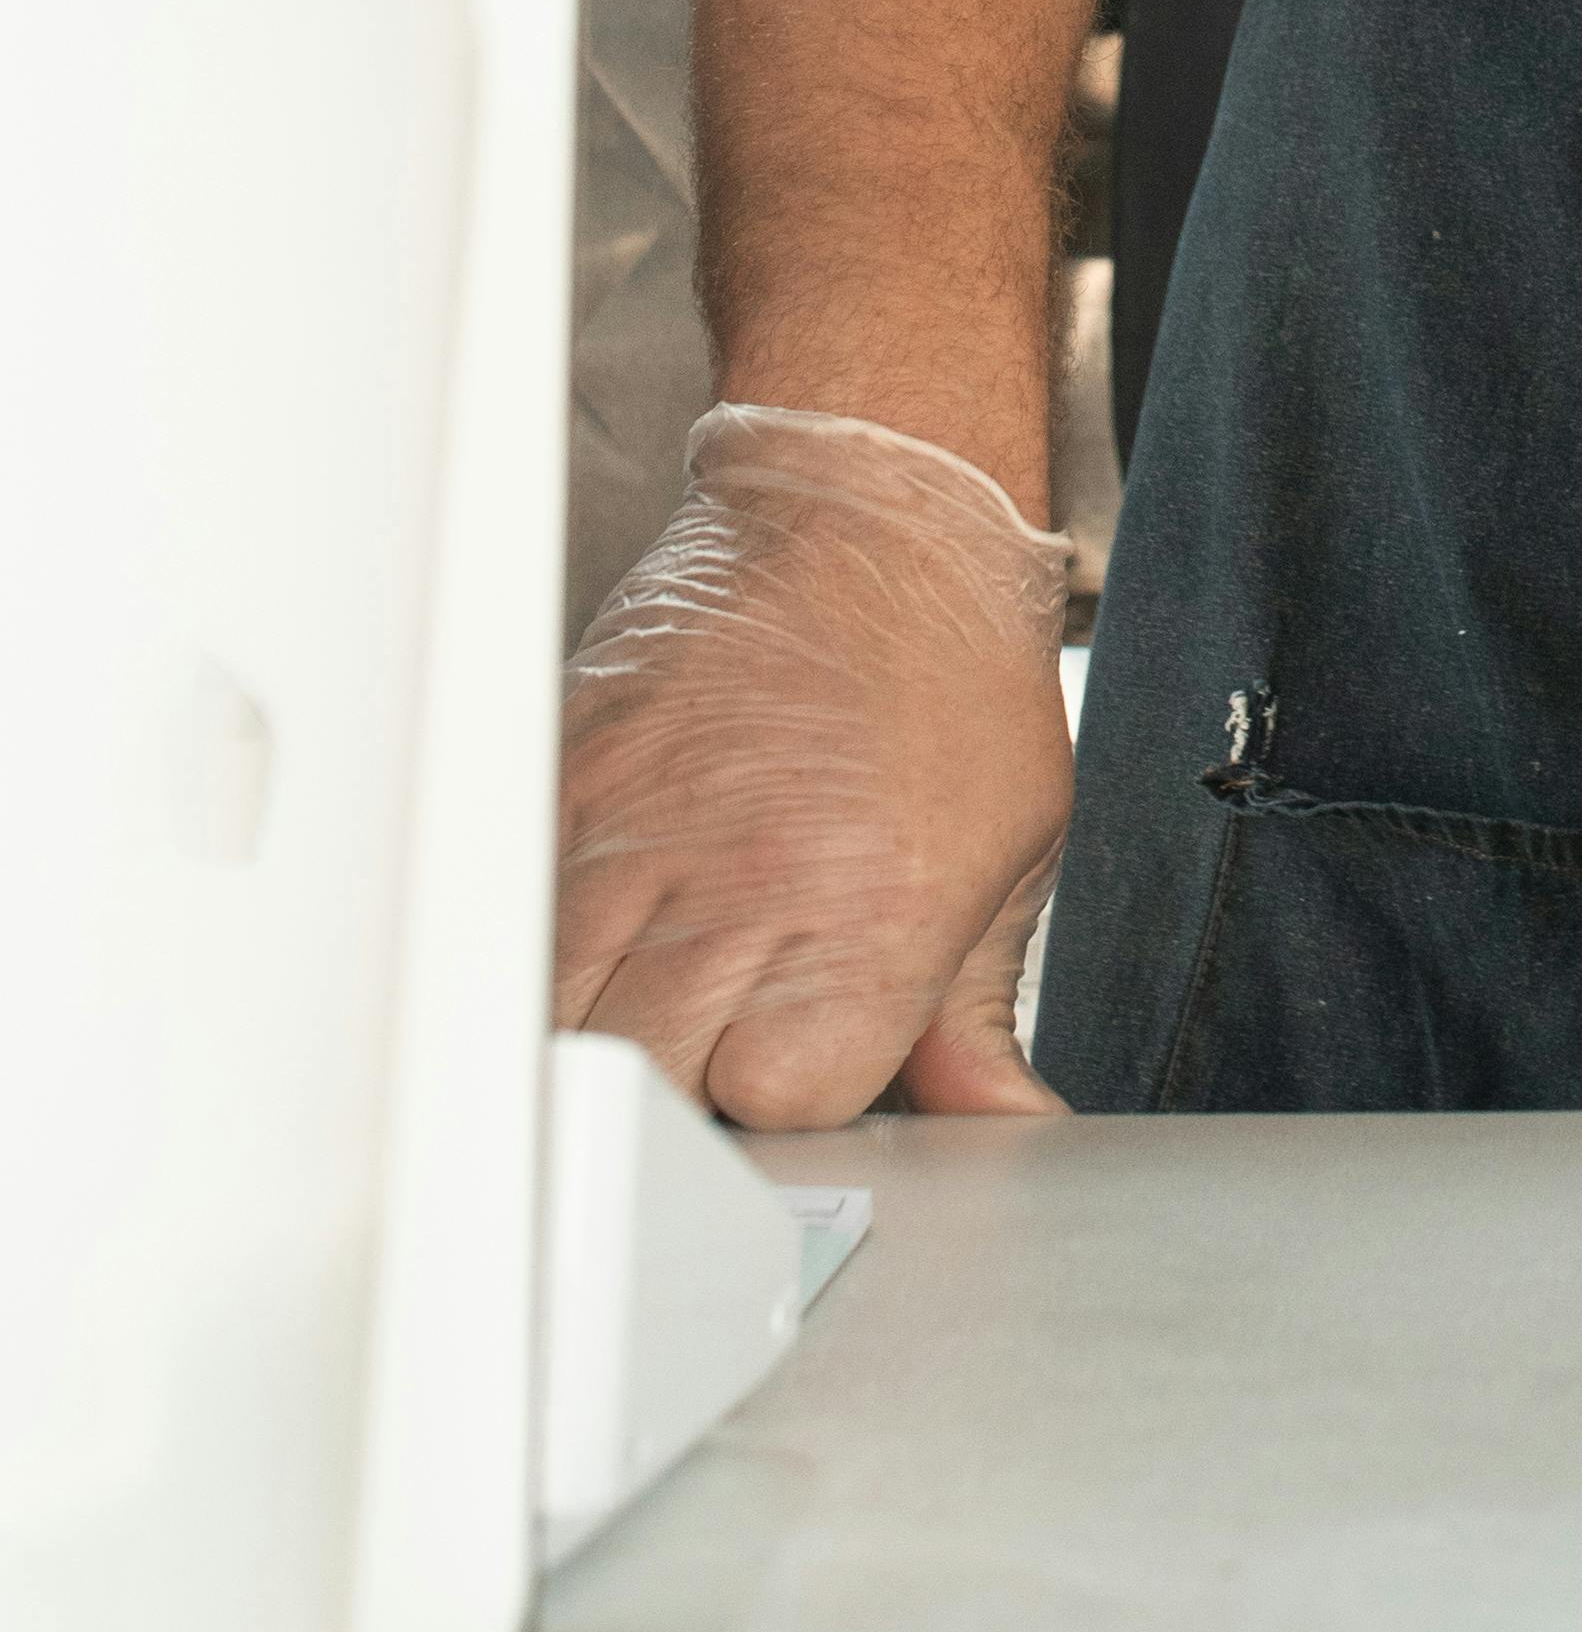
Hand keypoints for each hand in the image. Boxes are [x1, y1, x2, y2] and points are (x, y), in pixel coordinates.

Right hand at [554, 405, 1076, 1127]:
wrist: (876, 510)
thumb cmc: (955, 670)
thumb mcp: (1013, 847)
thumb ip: (978, 1013)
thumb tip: (1001, 1122)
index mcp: (871, 922)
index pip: (783, 1105)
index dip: (795, 1093)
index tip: (810, 1051)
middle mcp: (746, 889)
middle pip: (657, 1084)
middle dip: (688, 1083)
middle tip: (726, 1029)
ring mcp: (644, 839)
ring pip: (565, 1021)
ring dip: (605, 1033)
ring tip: (658, 995)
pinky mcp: (573, 787)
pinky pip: (518, 924)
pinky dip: (546, 957)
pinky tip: (601, 936)